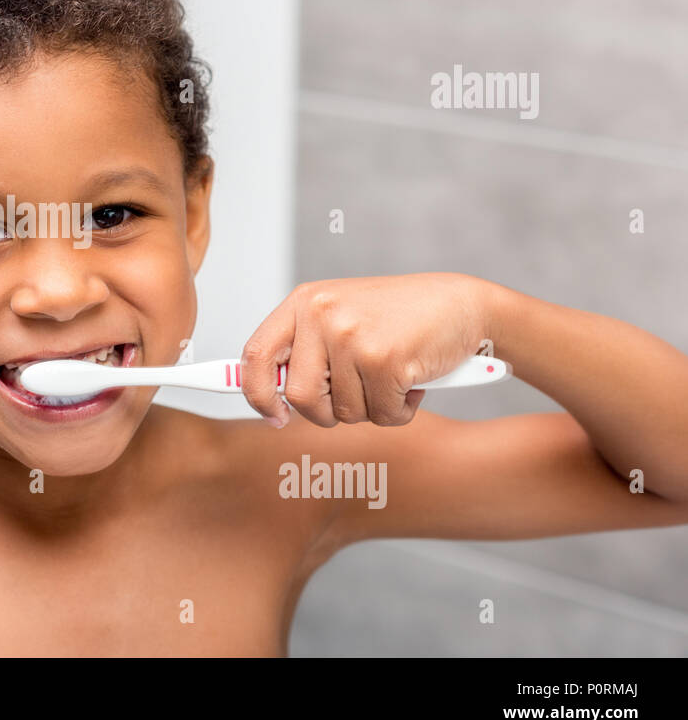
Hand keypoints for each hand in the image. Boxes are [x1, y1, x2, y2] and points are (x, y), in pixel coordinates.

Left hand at [241, 273, 491, 426]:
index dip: (258, 394)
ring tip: (393, 377)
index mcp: (304, 302)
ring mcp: (352, 336)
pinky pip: (383, 416)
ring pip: (345, 412)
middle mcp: (321, 314)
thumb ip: (307, 350)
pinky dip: (401, 411)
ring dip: (373, 409)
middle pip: (300, 397)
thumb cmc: (401, 318)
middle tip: (358, 396)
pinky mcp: (385, 359)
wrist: (462, 304)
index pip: (257, 355)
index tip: (274, 416)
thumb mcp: (341, 317)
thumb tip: (273, 398)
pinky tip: (414, 382)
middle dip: (329, 412)